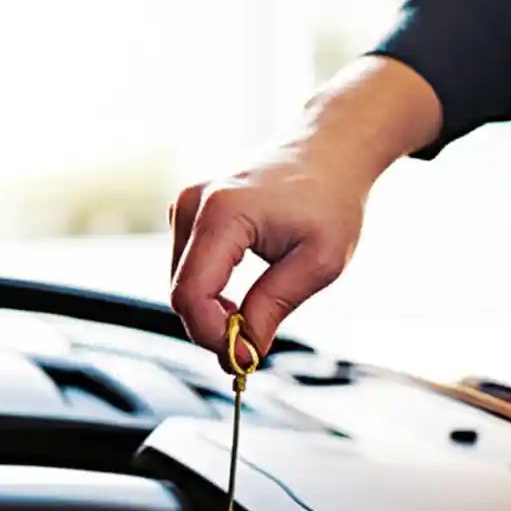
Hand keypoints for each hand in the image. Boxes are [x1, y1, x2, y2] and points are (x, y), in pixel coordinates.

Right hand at [168, 151, 367, 369]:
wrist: (327, 151)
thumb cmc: (329, 199)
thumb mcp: (319, 262)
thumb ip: (274, 306)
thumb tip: (243, 353)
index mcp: (222, 214)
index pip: (191, 294)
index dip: (212, 335)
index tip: (245, 359)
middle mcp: (192, 205)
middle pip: (181, 293)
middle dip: (213, 328)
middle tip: (253, 346)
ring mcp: (184, 206)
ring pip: (181, 285)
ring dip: (211, 311)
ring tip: (254, 313)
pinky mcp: (186, 212)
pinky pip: (186, 269)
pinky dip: (207, 292)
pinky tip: (239, 295)